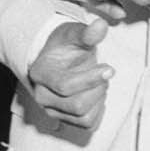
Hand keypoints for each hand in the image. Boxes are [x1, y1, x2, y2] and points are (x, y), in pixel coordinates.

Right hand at [26, 18, 110, 139]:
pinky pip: (89, 125)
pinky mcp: (65, 120)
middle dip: (98, 89)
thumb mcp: (75, 34)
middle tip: (104, 73)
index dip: (91, 79)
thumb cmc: (66, 46)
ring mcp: (52, 111)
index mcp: (40, 74)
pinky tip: (97, 94)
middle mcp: (42, 96)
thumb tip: (101, 25)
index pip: (65, 86)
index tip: (109, 68)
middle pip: (77, 105)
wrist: (59, 59)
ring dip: (99, 100)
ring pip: (84, 118)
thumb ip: (87, 33)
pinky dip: (99, 110)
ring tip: (99, 83)